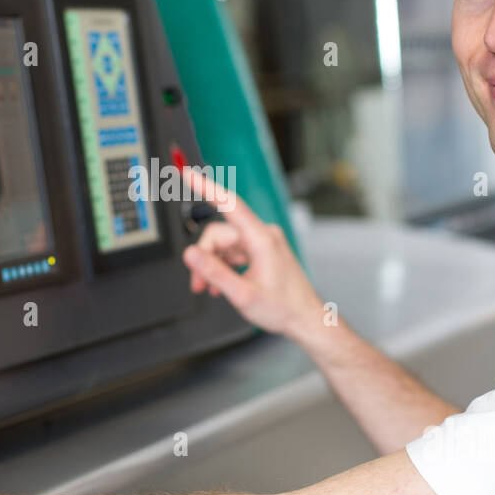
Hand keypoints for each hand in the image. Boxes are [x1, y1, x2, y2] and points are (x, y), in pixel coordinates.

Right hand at [181, 166, 323, 340]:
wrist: (306, 319)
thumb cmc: (283, 308)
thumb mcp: (242, 294)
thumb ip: (214, 273)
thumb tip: (191, 254)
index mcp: (261, 239)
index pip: (229, 204)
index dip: (206, 187)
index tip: (188, 174)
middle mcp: (263, 235)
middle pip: (220, 234)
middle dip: (204, 257)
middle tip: (197, 283)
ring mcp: (264, 242)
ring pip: (225, 244)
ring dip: (213, 265)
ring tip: (209, 289)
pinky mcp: (263, 251)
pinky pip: (235, 251)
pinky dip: (224, 265)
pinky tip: (221, 285)